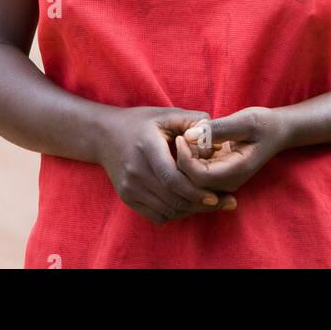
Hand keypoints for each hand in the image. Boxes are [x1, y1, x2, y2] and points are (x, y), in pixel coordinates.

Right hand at [97, 106, 237, 223]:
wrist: (105, 135)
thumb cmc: (141, 122)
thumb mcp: (167, 114)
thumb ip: (194, 121)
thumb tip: (216, 140)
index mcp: (147, 148)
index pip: (173, 179)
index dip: (196, 191)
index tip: (217, 195)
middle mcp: (135, 171)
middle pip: (172, 199)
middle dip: (201, 204)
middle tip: (225, 202)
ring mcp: (130, 188)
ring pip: (166, 210)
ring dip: (191, 210)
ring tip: (212, 204)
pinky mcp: (127, 198)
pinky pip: (156, 215)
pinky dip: (176, 213)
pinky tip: (189, 204)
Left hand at [175, 106, 286, 193]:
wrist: (277, 131)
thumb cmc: (263, 124)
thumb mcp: (244, 121)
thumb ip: (217, 129)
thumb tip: (189, 135)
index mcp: (236, 172)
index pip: (199, 178)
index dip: (186, 160)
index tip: (181, 136)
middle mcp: (228, 183)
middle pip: (192, 183)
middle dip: (183, 159)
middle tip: (183, 134)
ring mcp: (223, 181)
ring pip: (192, 180)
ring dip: (186, 158)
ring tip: (193, 135)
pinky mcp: (219, 175)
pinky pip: (197, 173)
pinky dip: (192, 157)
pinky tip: (199, 140)